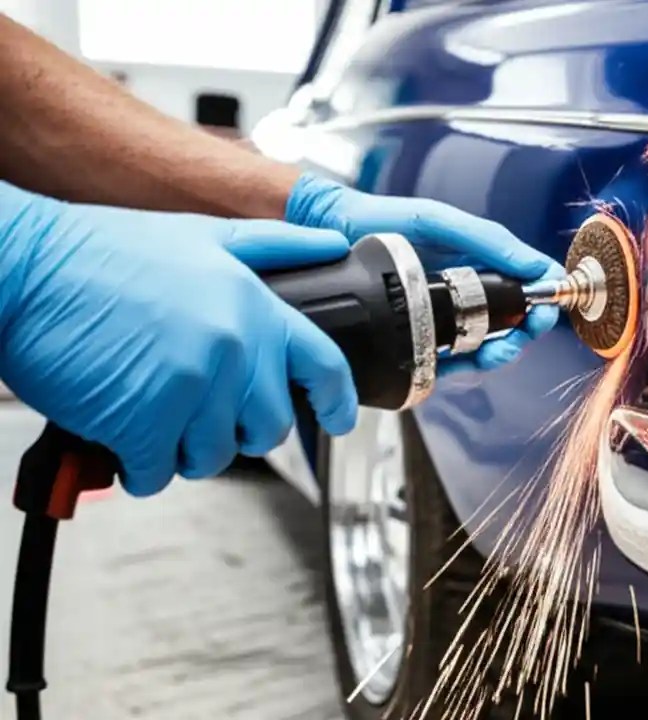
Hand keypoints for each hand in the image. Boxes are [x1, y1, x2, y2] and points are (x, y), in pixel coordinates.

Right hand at [0, 182, 357, 496]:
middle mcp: (234, 349)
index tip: (340, 417)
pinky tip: (120, 434)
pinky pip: (158, 473)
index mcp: (254, 307)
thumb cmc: (101, 254)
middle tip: (202, 413)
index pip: (324, 365)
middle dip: (239, 428)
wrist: (24, 268)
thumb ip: (274, 245)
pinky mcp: (143, 423)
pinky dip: (139, 465)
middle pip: (269, 426)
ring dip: (184, 448)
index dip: (338, 399)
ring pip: (214, 456)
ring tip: (152, 413)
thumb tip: (331, 243)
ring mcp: (191, 389)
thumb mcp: (202, 236)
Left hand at [285, 173, 562, 375]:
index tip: (552, 304)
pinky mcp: (420, 340)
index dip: (541, 297)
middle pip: (509, 320)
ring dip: (502, 350)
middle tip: (528, 329)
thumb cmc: (381, 219)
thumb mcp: (441, 221)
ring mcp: (442, 317)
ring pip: (486, 343)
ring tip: (499, 348)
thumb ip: (488, 240)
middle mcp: (462, 292)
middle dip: (525, 329)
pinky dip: (470, 364)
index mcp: (475, 262)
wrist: (329, 233)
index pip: (522, 284)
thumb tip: (533, 264)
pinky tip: (473, 358)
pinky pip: (453, 361)